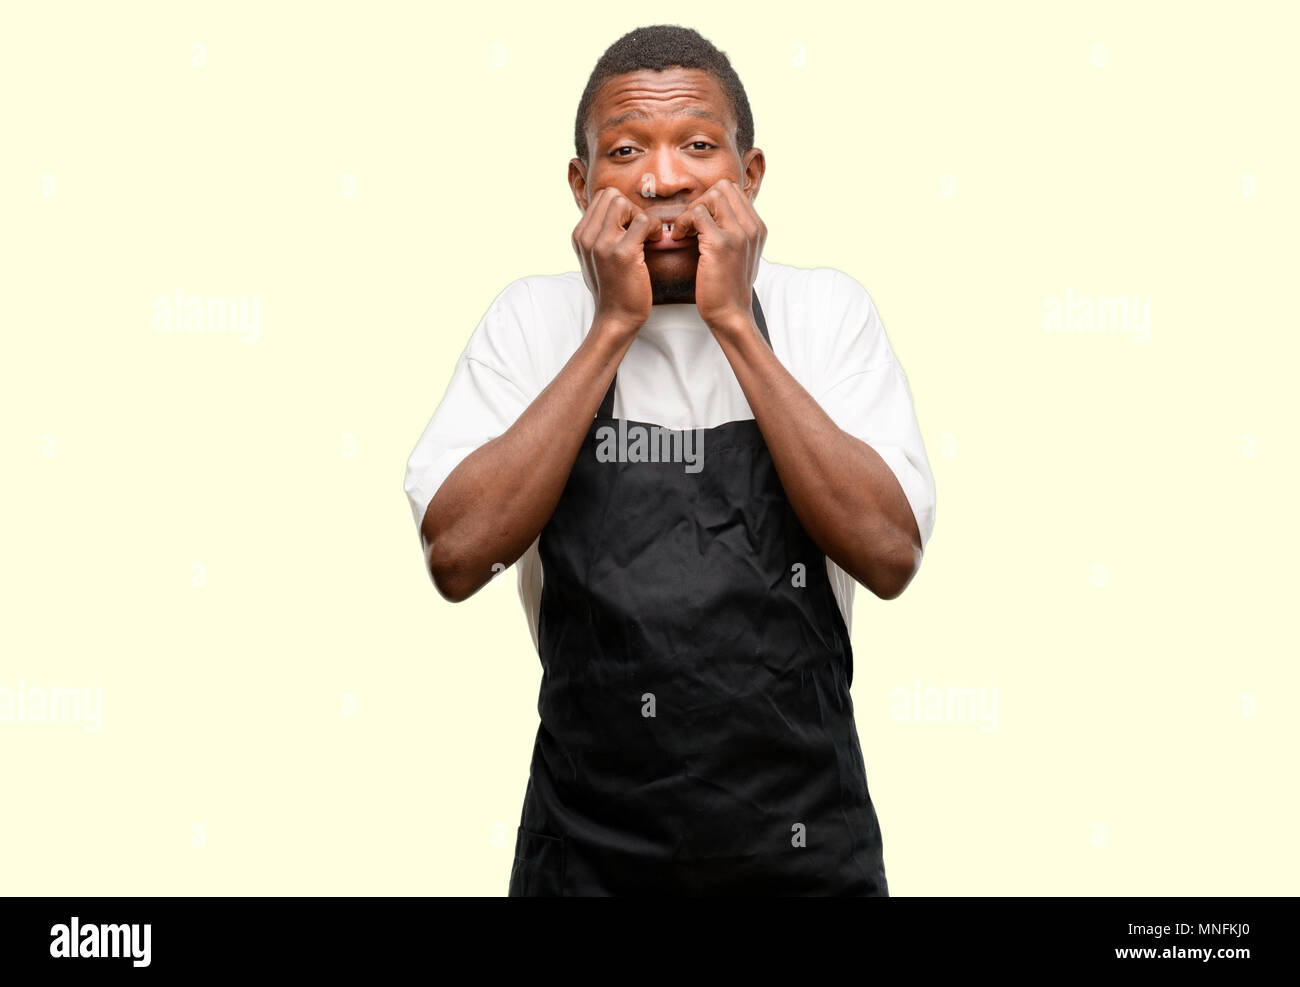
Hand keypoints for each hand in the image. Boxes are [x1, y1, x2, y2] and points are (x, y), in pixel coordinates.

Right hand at [571, 187, 661, 337]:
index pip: (601, 198)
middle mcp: (586, 237)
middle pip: (611, 195)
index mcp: (579, 236)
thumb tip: (615, 213)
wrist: (615, 319)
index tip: (631, 228)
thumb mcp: (596, 258)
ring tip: (647, 237)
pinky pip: (643, 221)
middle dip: (631, 208)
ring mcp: (602, 244)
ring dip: (641, 216)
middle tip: (640, 231)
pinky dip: (654, 228)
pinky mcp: (621, 253)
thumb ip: (599, 235)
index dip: (622, 208)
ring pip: (623, 203)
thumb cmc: (612, 289)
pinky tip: (654, 243)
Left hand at [670, 179, 766, 335]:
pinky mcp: (721, 244)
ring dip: (692, 210)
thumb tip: (720, 216)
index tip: (700, 221)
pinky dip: (683, 222)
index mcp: (757, 227)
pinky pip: (697, 213)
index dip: (711, 200)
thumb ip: (735, 233)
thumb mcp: (741, 255)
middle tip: (691, 224)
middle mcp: (752, 227)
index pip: (734, 191)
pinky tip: (679, 238)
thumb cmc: (729, 288)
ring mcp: (738, 234)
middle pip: (723, 187)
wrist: (731, 314)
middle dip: (701, 201)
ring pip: (711, 195)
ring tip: (685, 231)